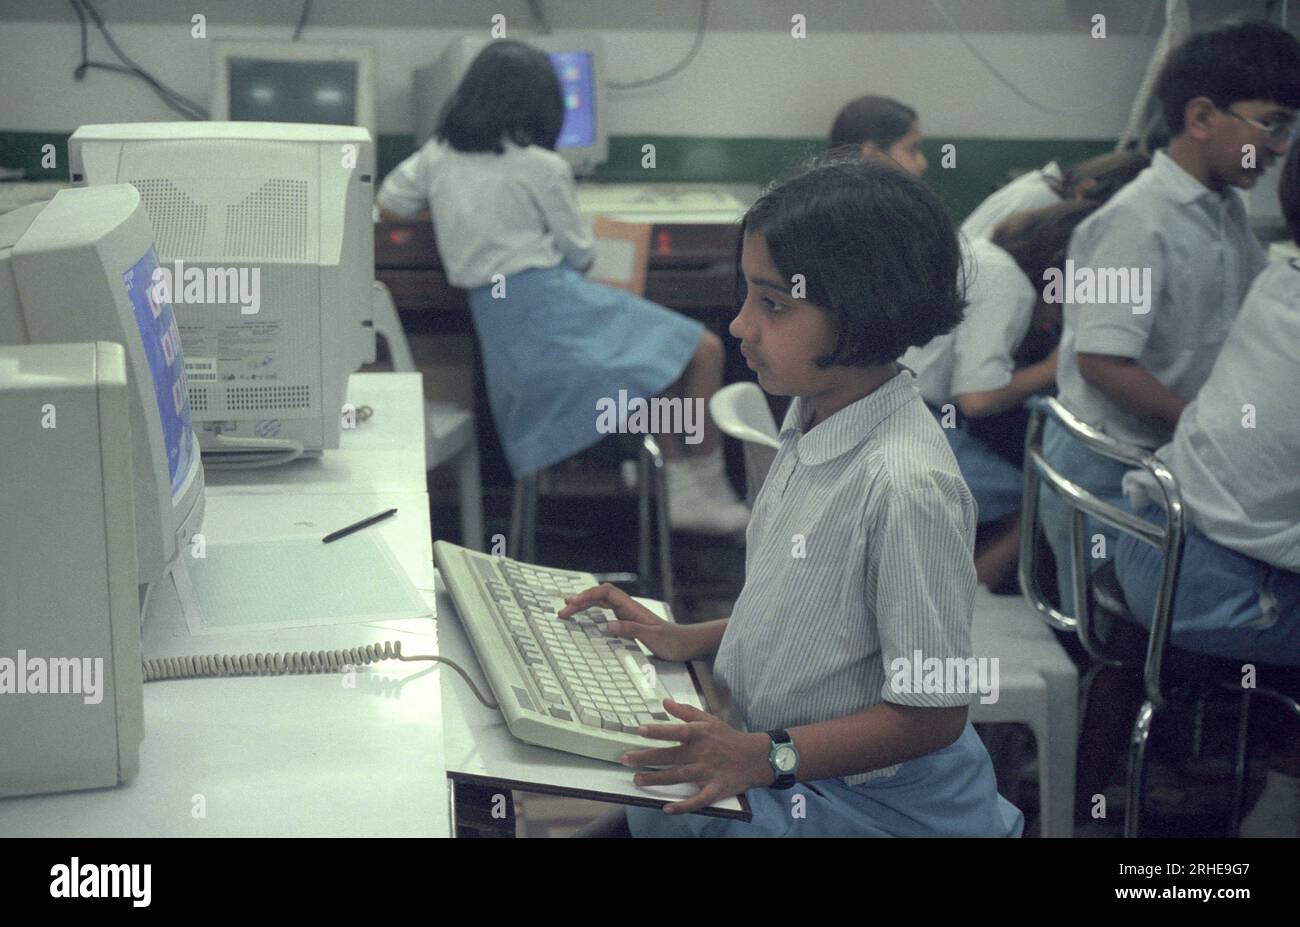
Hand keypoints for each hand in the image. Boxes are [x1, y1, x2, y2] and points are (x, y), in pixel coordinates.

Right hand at [556, 583, 696, 661]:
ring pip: (601, 603)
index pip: (605, 593)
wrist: (685, 644)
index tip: (572, 603)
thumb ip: (631, 630)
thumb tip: (608, 625)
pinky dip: (593, 612)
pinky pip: (606, 612)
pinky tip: (586, 617)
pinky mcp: (628, 622)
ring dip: (584, 605)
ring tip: (567, 610)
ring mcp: (627, 614)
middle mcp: (628, 608)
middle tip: (562, 611)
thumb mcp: (651, 637)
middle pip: (599, 597)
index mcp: (632, 607)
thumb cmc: (671, 641)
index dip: (588, 595)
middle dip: (580, 601)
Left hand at [621, 700, 772, 814]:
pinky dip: (683, 806)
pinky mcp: (715, 789)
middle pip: (671, 756)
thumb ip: (686, 711)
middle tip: (625, 759)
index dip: (658, 731)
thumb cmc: (728, 736)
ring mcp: (708, 772)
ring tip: (636, 780)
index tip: (640, 730)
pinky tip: (667, 809)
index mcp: (700, 734)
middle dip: (647, 758)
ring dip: (656, 779)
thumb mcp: (709, 719)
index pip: (677, 732)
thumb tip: (665, 702)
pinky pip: (698, 799)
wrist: (755, 757)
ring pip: (678, 776)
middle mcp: (702, 753)